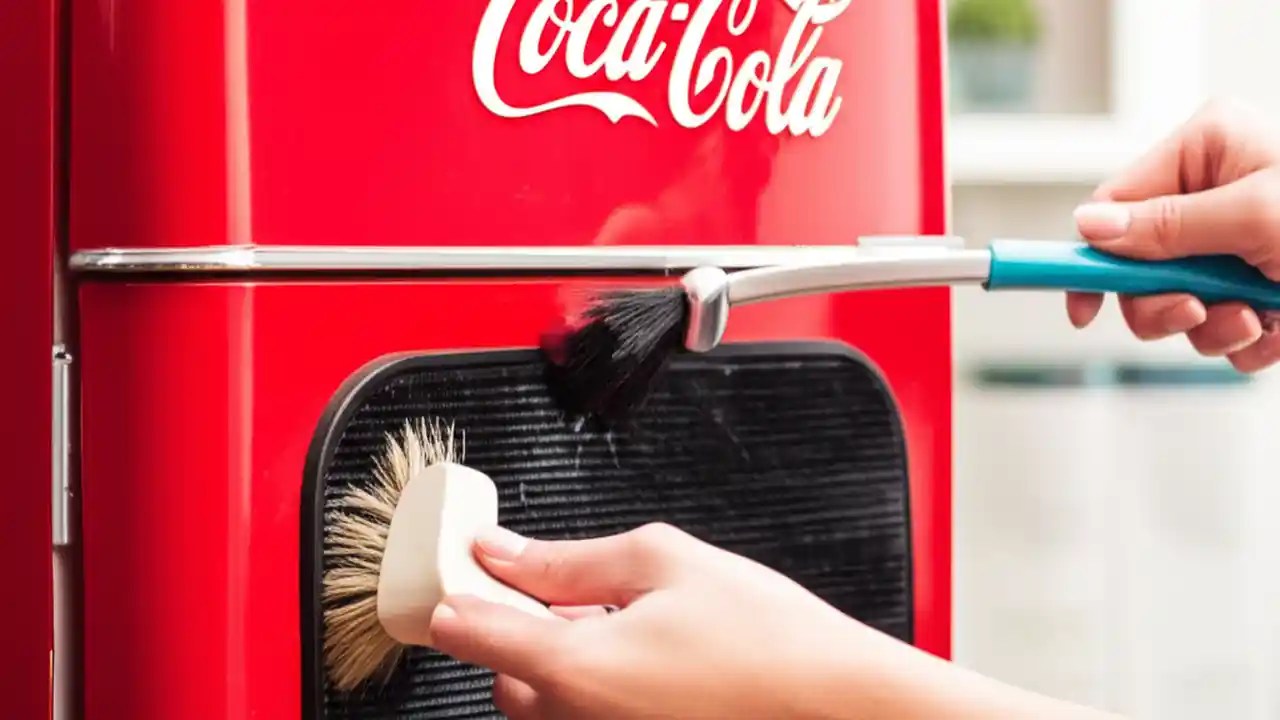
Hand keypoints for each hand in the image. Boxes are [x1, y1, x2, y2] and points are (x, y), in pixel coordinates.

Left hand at [427, 523, 1122, 719]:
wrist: (836, 700)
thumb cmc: (768, 636)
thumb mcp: (662, 560)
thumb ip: (568, 560)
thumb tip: (508, 553)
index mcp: (574, 668)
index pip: (470, 631)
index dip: (448, 594)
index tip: (443, 573)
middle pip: (503, 675)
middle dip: (520, 629)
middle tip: (566, 590)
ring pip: (544, 701)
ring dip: (558, 659)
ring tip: (621, 620)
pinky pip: (585, 717)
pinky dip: (593, 684)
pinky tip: (645, 653)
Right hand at [1068, 99, 1279, 371]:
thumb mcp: (1256, 216)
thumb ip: (1167, 226)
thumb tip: (1093, 228)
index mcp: (1209, 150)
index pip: (1116, 205)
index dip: (1091, 257)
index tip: (1080, 305)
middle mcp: (1214, 194)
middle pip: (1138, 267)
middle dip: (1167, 304)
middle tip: (1195, 312)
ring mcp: (1233, 246)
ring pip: (1177, 308)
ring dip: (1214, 328)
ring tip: (1260, 318)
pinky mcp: (1254, 289)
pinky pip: (1219, 332)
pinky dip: (1248, 344)